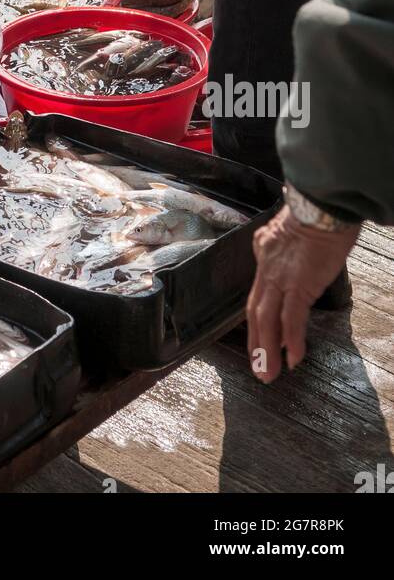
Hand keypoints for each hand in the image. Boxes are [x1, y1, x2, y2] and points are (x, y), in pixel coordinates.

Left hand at [246, 206, 358, 382]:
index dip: (257, 320)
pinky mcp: (299, 285)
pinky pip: (292, 319)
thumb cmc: (316, 214)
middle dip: (257, 344)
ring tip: (269, 374)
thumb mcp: (290, 228)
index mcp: (265, 253)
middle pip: (255, 312)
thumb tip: (282, 247)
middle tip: (259, 369)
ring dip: (268, 350)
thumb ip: (283, 243)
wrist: (322, 205)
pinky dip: (291, 340)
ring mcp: (281, 278)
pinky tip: (292, 359)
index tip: (260, 340)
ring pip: (267, 320)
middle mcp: (267, 268)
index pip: (257, 293)